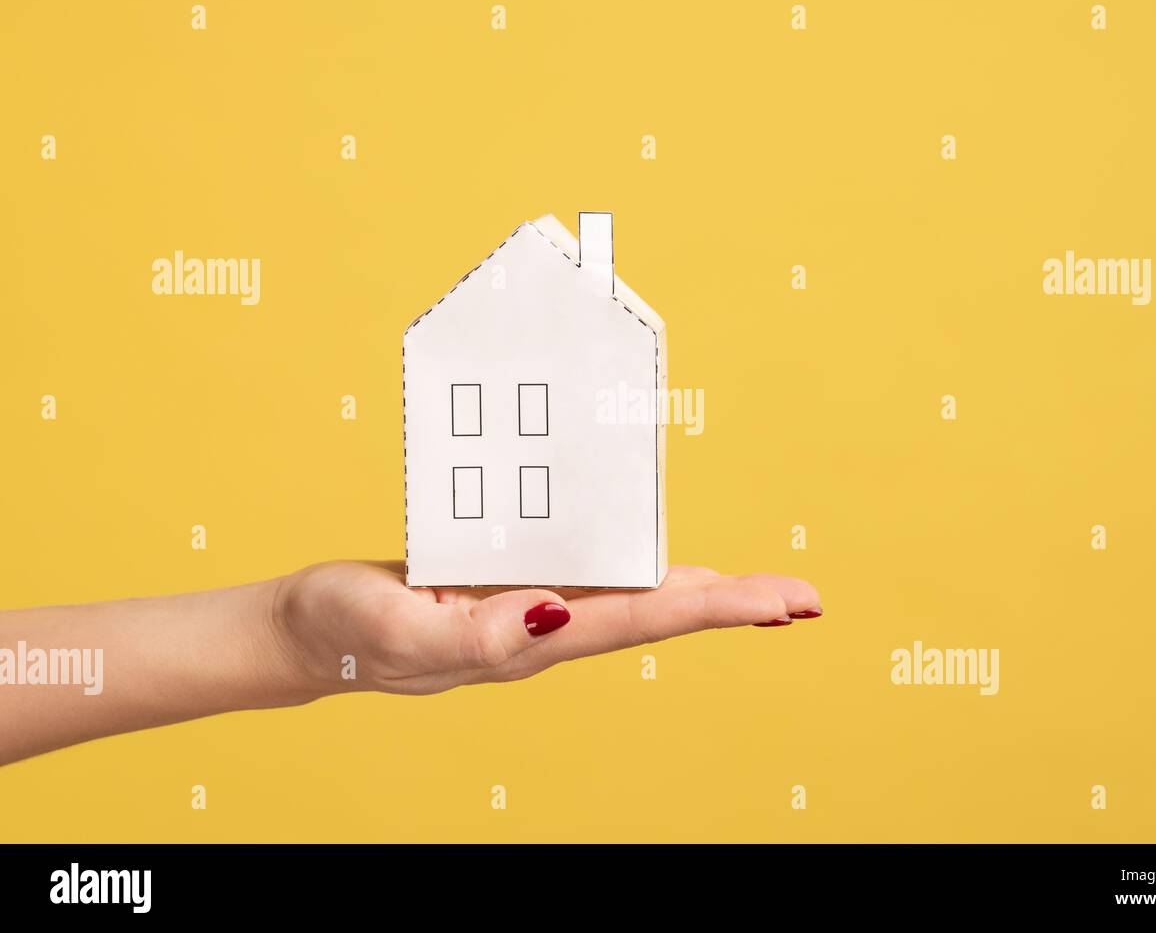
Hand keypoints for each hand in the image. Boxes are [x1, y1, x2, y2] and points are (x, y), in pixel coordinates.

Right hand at [272, 561, 822, 697]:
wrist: (309, 633)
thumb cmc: (346, 632)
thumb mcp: (397, 627)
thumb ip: (473, 632)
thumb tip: (555, 615)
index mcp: (527, 640)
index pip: (639, 620)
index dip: (713, 608)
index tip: (778, 604)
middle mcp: (543, 626)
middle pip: (653, 612)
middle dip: (730, 604)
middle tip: (804, 597)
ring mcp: (530, 607)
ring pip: (629, 594)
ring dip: (695, 589)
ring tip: (759, 588)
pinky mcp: (510, 582)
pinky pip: (587, 569)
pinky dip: (635, 560)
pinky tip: (657, 559)